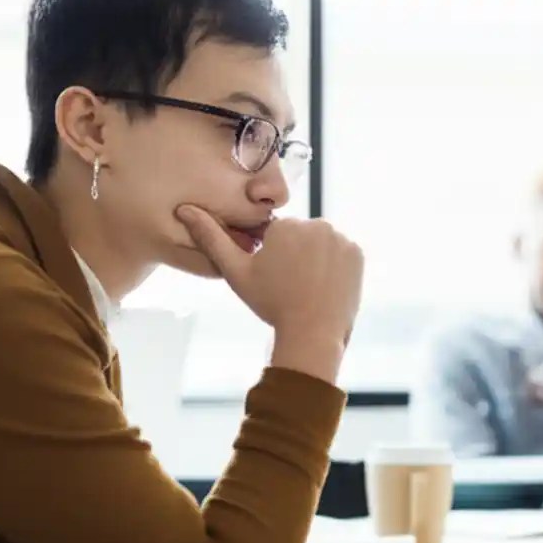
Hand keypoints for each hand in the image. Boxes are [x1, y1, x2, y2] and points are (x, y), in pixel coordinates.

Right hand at [177, 206, 363, 342]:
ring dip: (317, 260)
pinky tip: (326, 286)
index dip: (275, 258)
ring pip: (323, 245)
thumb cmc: (272, 304)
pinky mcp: (358, 253)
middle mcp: (317, 224)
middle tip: (293, 286)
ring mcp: (341, 239)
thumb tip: (184, 209)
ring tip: (310, 287)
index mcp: (286, 226)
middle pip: (303, 237)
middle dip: (297, 256)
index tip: (277, 280)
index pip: (278, 235)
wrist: (312, 333)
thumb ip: (211, 238)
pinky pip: (342, 254)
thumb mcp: (236, 273)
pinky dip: (336, 267)